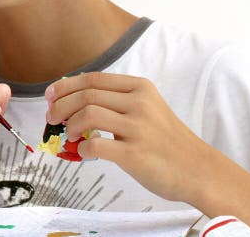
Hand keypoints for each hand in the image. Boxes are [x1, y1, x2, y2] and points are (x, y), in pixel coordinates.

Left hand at [45, 72, 214, 201]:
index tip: (51, 95)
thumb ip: (117, 101)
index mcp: (140, 88)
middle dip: (60, 105)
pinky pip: (96, 145)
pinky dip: (83, 149)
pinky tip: (85, 153)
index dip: (66, 86)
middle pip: (86, 95)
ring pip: (87, 114)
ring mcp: (139, 128)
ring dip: (70, 125)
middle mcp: (140, 103)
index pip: (93, 79)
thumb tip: (73, 99)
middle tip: (51, 118)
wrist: (198, 170)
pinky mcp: (136, 154)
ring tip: (69, 136)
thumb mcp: (147, 108)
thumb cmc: (167, 141)